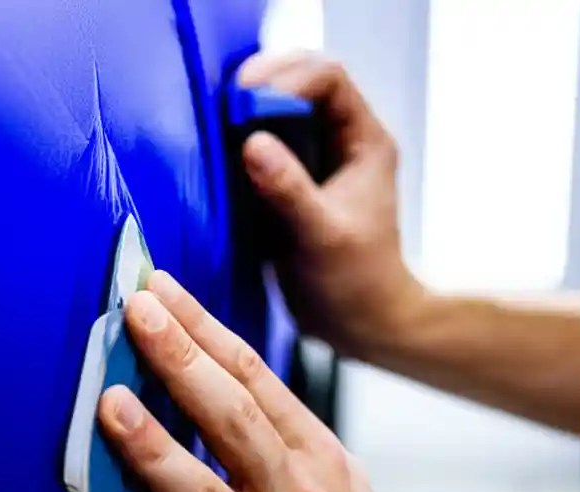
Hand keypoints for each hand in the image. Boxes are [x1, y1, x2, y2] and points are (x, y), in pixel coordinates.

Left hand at [87, 271, 423, 491]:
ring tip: (112, 407)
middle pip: (235, 422)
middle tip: (137, 317)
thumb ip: (266, 423)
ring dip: (156, 450)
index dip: (203, 330)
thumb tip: (191, 358)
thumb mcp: (324, 467)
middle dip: (182, 365)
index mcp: (312, 454)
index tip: (158, 291)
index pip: (254, 378)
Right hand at [238, 52, 424, 359]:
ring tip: (215, 121)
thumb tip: (252, 142)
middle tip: (223, 101)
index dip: (287, 77)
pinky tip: (218, 153)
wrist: (362, 325)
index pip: (328, 80)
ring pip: (279, 113)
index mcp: (365, 142)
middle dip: (262, 85)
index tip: (244, 94)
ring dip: (247, 112)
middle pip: (301, 84)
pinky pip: (263, 145)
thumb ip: (289, 190)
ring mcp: (316, 161)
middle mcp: (342, 142)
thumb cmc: (357, 284)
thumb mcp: (322, 236)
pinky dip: (239, 143)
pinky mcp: (291, 183)